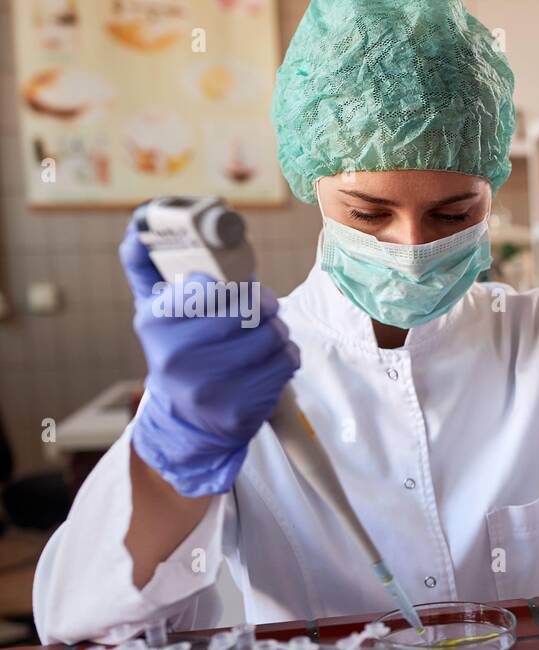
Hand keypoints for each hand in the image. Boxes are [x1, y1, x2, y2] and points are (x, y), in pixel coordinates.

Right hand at [122, 222, 299, 497]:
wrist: (186, 421)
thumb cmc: (177, 353)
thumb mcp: (154, 313)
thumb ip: (145, 269)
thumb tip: (138, 227)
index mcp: (155, 323)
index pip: (212, 286)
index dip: (236, 285)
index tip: (239, 289)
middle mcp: (177, 356)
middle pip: (248, 309)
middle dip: (264, 304)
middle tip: (265, 307)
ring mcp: (209, 387)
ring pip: (272, 335)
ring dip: (279, 329)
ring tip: (270, 332)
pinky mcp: (240, 409)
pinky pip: (285, 364)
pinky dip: (288, 355)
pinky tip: (274, 357)